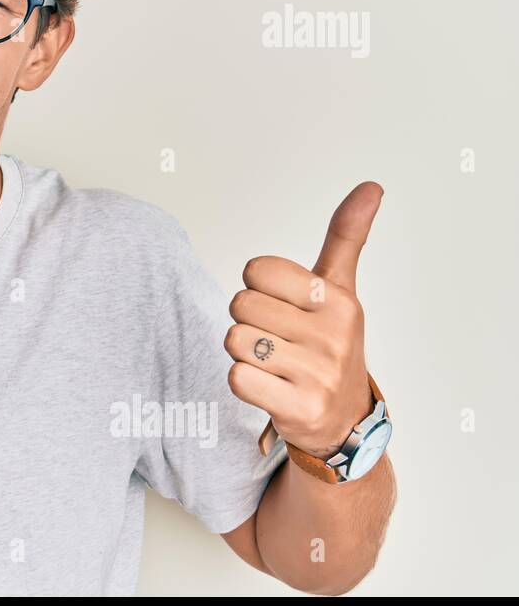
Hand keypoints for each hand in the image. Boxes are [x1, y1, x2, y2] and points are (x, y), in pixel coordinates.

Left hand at [224, 182, 382, 458]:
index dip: (257, 286)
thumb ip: (345, 237)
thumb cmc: (329, 343)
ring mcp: (319, 373)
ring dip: (244, 353)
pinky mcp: (299, 407)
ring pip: (234, 340)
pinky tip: (270, 386)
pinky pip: (237, 377)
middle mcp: (333, 334)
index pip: (256, 270)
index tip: (281, 305)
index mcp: (337, 298)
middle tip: (277, 339)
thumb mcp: (339, 289)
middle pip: (240, 304)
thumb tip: (371, 186)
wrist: (343, 420)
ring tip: (275, 363)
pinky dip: (244, 381)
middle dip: (248, 321)